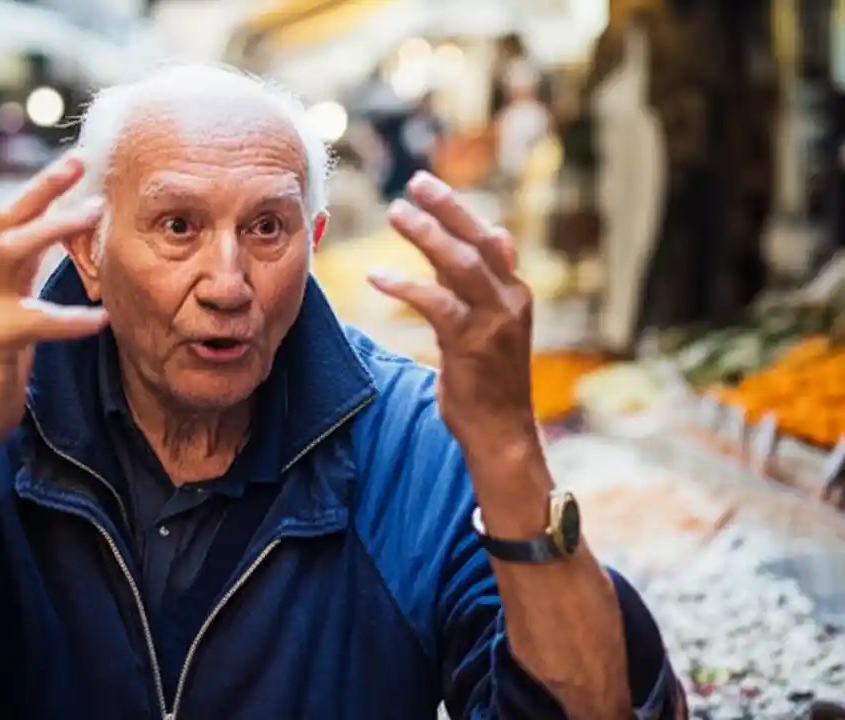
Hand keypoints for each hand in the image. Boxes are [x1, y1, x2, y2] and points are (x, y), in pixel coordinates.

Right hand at [0, 154, 107, 437]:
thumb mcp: (18, 312)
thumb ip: (31, 278)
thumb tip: (65, 243)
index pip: (13, 219)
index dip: (41, 187)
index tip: (76, 158)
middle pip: (6, 221)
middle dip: (41, 188)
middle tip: (78, 162)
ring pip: (10, 252)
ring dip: (51, 228)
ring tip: (92, 216)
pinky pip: (34, 322)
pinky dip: (69, 320)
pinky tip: (100, 319)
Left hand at [368, 172, 536, 456]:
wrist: (501, 432)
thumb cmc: (488, 380)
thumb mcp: (488, 325)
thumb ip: (474, 285)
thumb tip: (466, 241)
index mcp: (514, 292)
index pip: (489, 238)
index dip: (459, 210)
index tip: (427, 185)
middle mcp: (510, 300)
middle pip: (478, 240)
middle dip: (447, 207)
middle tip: (414, 182)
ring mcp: (493, 321)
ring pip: (461, 264)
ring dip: (427, 235)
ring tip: (395, 213)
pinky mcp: (470, 344)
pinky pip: (436, 304)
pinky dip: (406, 286)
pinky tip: (377, 276)